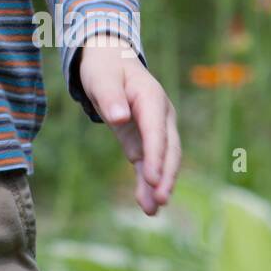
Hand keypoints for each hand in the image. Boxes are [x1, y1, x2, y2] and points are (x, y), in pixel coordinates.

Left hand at [77, 35, 179, 215]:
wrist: (108, 60)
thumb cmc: (104, 68)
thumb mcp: (101, 77)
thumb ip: (110, 96)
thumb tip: (120, 118)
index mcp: (152, 98)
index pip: (157, 131)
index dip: (157, 155)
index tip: (154, 178)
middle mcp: (160, 116)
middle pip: (169, 149)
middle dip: (166, 175)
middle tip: (160, 200)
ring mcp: (155, 130)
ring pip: (162, 161)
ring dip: (159, 185)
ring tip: (152, 210)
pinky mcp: (144, 141)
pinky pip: (149, 164)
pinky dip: (148, 183)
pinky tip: (147, 205)